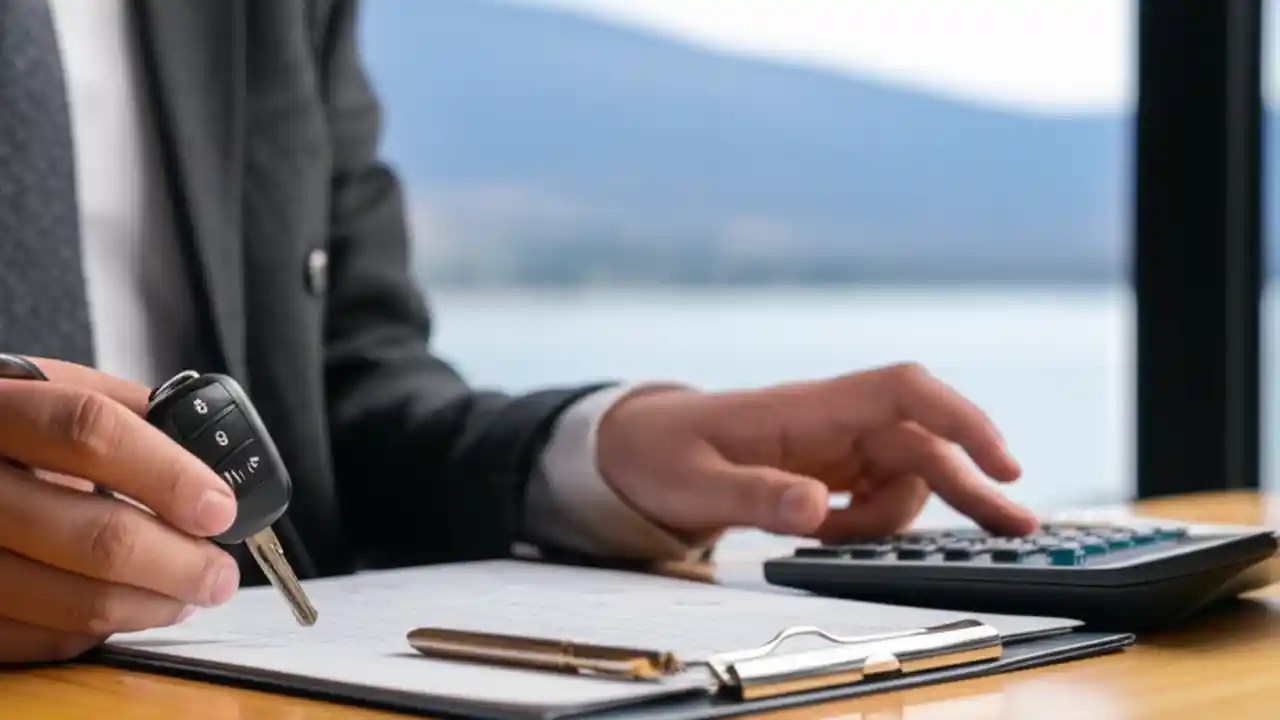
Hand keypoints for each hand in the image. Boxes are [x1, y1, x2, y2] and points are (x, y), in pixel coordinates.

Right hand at [0, 358, 238, 664]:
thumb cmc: (11, 428)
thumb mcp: (57, 390)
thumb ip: (133, 415)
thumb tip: (214, 465)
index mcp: (2, 409)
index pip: (90, 434)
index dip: (168, 475)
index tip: (219, 509)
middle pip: (94, 536)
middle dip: (181, 563)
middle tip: (220, 573)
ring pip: (76, 601)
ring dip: (153, 605)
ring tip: (187, 594)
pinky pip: (44, 639)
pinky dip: (102, 630)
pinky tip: (129, 606)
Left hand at [597, 363, 1036, 545]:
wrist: (635, 449)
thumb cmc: (660, 454)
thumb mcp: (693, 483)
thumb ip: (753, 496)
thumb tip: (816, 509)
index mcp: (808, 407)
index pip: (903, 391)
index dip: (960, 417)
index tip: (1002, 463)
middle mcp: (832, 422)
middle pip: (922, 442)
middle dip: (970, 482)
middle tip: (1016, 527)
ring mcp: (832, 447)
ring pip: (906, 474)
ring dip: (894, 517)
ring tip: (837, 538)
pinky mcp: (826, 472)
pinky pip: (875, 497)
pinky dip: (867, 526)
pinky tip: (828, 534)